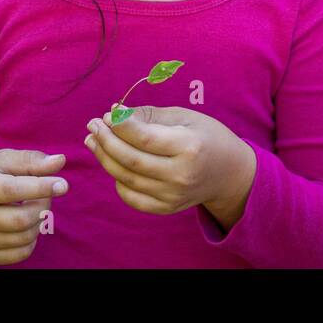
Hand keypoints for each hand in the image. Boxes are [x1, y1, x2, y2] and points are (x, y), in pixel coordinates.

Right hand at [0, 149, 67, 265]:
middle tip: (47, 192)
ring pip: (25, 237)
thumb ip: (31, 160)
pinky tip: (25, 222)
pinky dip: (32, 238)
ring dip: (40, 220)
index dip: (41, 188)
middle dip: (43, 204)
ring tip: (33, 204)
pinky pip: (22, 253)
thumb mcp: (1, 160)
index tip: (63, 184)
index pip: (11, 190)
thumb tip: (60, 161)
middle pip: (22, 219)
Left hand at [85, 106, 254, 229]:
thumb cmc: (206, 137)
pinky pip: (131, 197)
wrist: (229, 174)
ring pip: (126, 178)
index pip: (145, 138)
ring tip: (93, 141)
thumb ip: (150, 116)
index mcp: (190, 146)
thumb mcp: (185, 117)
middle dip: (106, 141)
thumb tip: (115, 114)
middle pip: (131, 160)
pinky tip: (113, 163)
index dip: (121, 125)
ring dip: (105, 158)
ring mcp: (173, 195)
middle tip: (93, 125)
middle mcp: (181, 174)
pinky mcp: (167, 208)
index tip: (108, 114)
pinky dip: (117, 180)